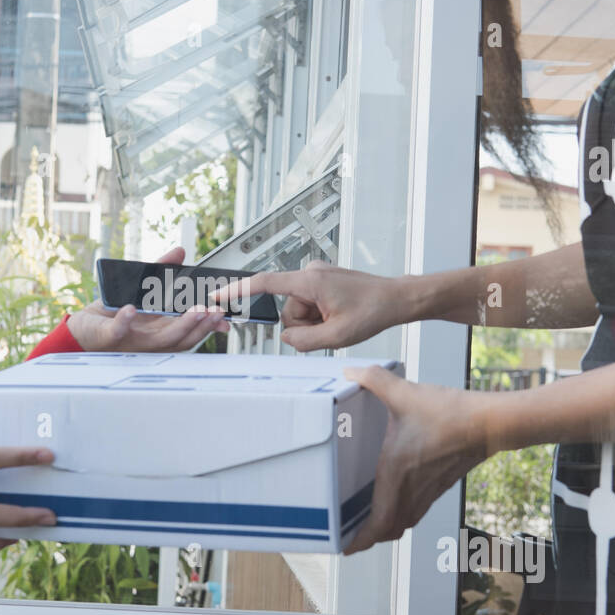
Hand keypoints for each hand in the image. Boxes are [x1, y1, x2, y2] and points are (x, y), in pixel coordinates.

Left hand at [67, 247, 230, 351]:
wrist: (82, 328)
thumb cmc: (112, 314)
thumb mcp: (141, 289)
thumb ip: (161, 271)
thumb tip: (180, 253)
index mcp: (159, 329)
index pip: (189, 330)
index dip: (208, 326)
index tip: (225, 318)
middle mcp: (149, 339)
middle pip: (181, 337)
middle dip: (201, 325)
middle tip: (215, 311)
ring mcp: (130, 340)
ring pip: (159, 338)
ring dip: (179, 325)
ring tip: (194, 310)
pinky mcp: (108, 337)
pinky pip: (117, 331)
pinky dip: (124, 322)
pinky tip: (130, 310)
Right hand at [207, 260, 405, 350]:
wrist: (396, 299)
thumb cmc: (373, 311)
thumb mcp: (337, 336)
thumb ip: (303, 341)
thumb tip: (287, 338)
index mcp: (309, 281)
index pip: (264, 284)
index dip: (237, 291)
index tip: (217, 296)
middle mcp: (309, 274)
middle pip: (286, 310)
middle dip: (303, 325)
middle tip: (331, 327)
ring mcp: (316, 277)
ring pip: (298, 312)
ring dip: (314, 323)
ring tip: (338, 321)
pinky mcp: (322, 282)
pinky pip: (309, 306)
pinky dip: (320, 317)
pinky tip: (339, 316)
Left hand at [341, 365, 487, 554]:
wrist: (491, 422)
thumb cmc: (451, 413)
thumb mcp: (405, 392)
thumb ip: (375, 380)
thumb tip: (350, 369)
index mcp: (397, 475)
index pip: (379, 524)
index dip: (360, 540)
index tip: (344, 546)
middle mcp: (412, 490)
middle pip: (390, 530)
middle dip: (369, 537)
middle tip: (349, 535)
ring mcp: (429, 490)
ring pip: (404, 521)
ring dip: (386, 527)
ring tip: (368, 522)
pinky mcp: (441, 484)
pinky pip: (416, 510)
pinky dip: (401, 514)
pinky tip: (395, 498)